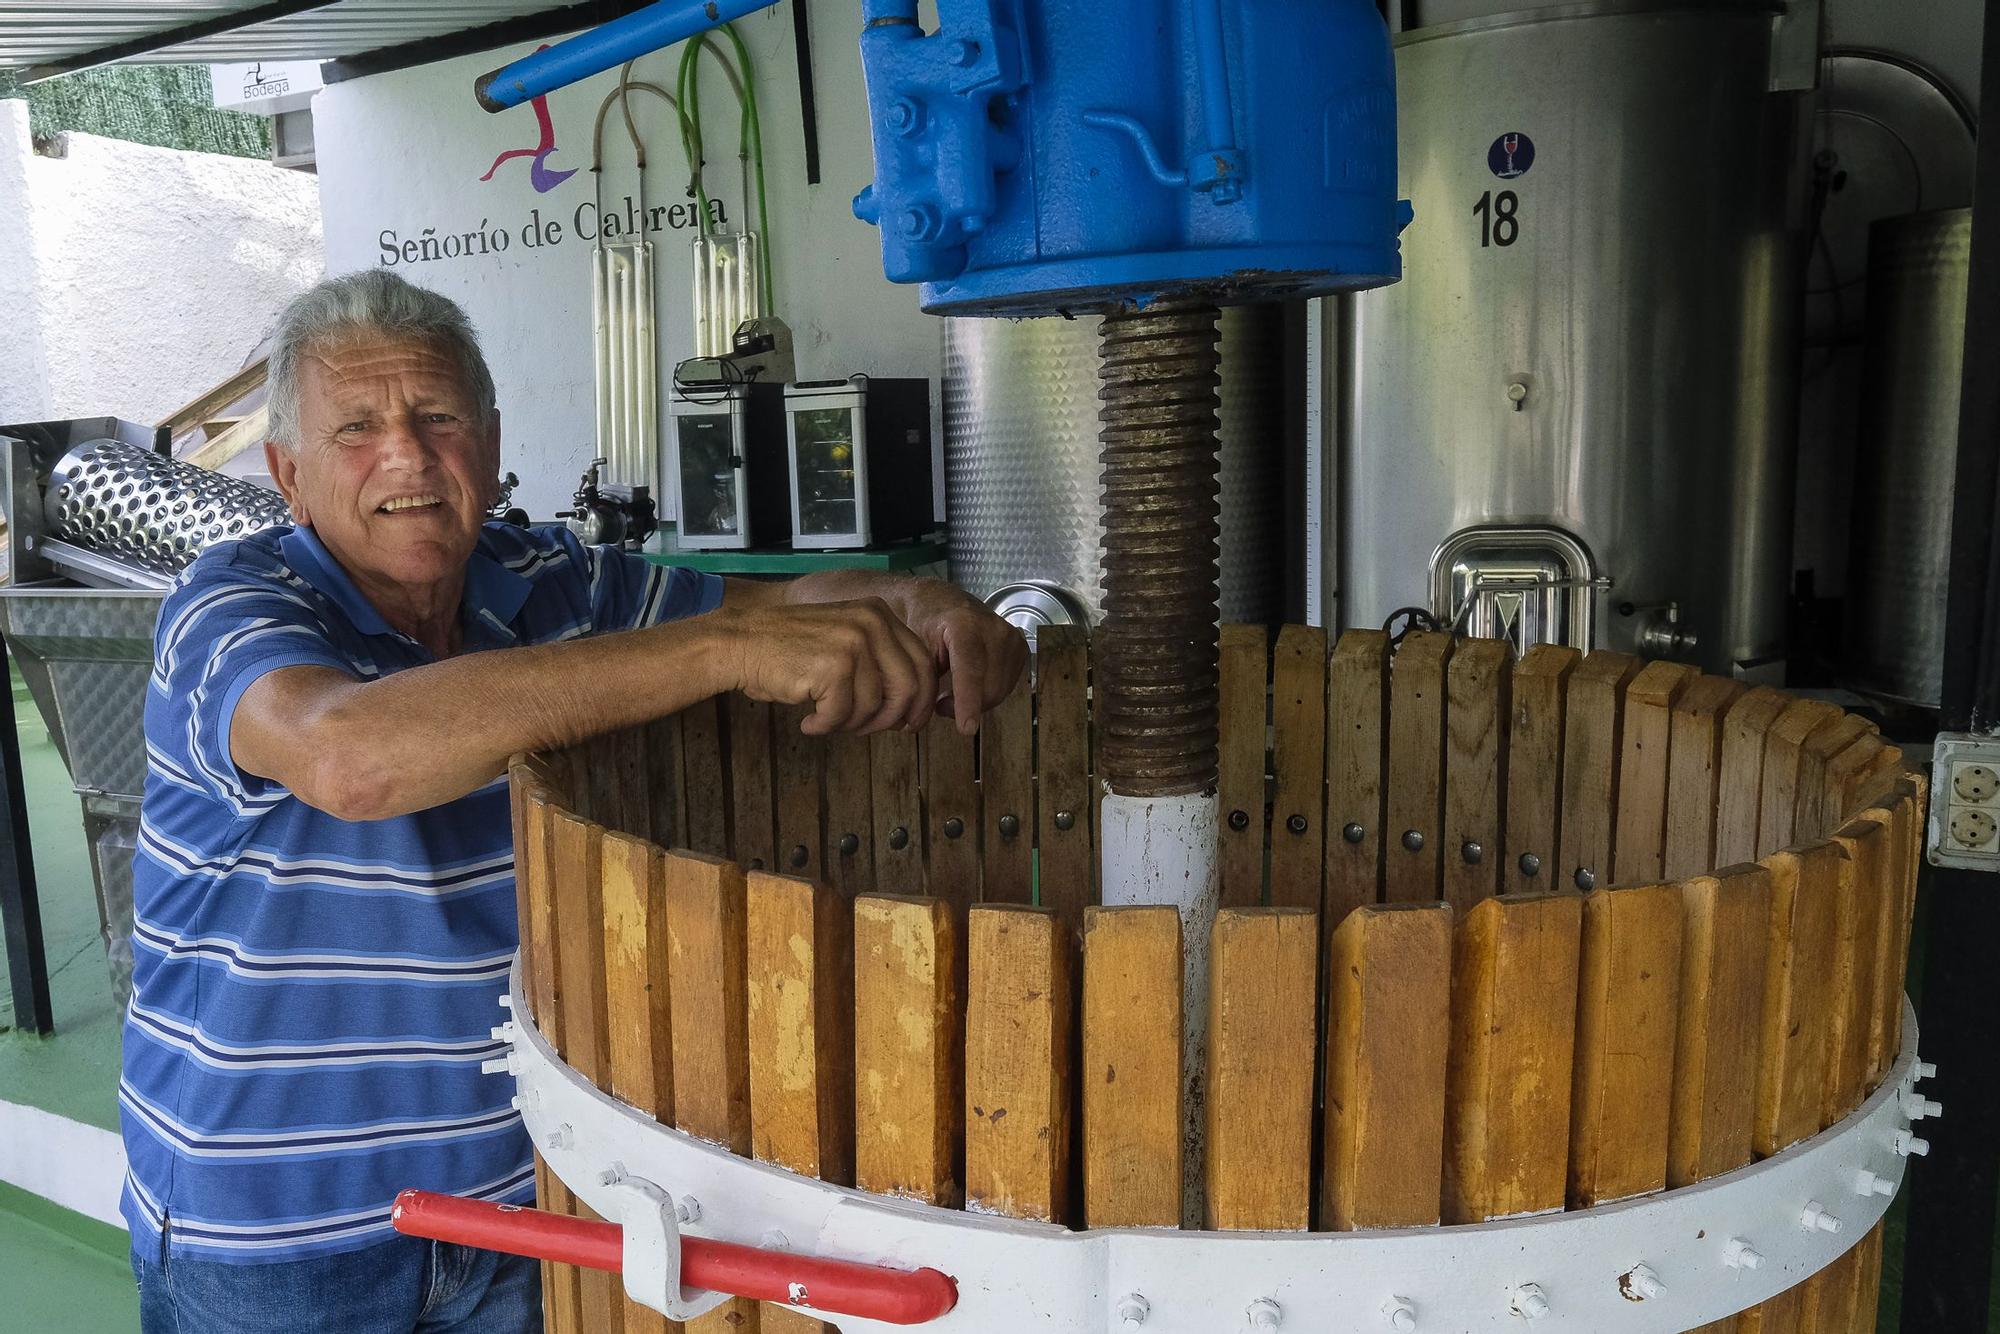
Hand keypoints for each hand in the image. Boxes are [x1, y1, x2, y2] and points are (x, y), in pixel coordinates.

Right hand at [707, 598, 938, 735]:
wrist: (740, 642)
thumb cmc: (789, 649)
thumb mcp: (845, 639)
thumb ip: (879, 661)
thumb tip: (910, 705)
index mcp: (880, 614)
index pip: (922, 663)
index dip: (921, 700)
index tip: (909, 722)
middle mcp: (872, 623)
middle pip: (908, 688)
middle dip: (889, 719)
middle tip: (864, 730)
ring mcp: (854, 644)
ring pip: (873, 707)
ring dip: (849, 724)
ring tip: (825, 719)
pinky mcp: (833, 668)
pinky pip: (842, 715)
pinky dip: (824, 727)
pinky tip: (809, 721)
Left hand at [895, 582, 1027, 734]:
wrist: (944, 603)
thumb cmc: (926, 624)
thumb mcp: (917, 647)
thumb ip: (925, 678)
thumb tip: (927, 712)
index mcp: (964, 624)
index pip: (971, 669)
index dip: (968, 701)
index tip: (966, 728)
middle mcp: (994, 628)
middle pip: (989, 686)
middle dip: (965, 707)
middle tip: (940, 705)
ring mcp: (1011, 637)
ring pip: (1000, 690)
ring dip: (977, 702)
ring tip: (953, 694)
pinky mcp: (1020, 647)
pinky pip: (1008, 685)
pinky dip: (989, 692)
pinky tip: (972, 684)